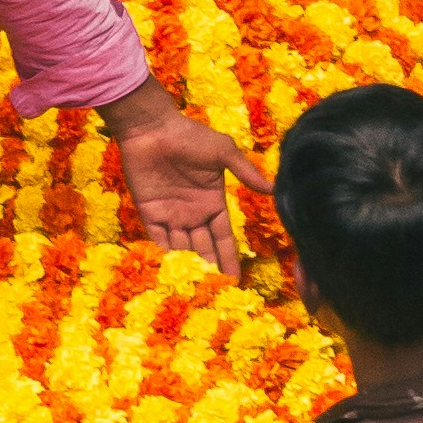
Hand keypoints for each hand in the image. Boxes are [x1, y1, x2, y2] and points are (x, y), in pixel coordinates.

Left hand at [105, 82, 268, 275]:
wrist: (152, 128)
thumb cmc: (189, 136)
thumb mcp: (223, 152)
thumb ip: (245, 172)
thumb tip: (274, 189)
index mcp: (213, 202)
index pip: (223, 237)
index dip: (228, 258)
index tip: (235, 280)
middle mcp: (192, 214)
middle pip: (203, 248)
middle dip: (209, 269)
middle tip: (215, 294)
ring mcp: (170, 215)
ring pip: (181, 248)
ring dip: (188, 267)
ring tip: (195, 290)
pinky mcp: (149, 213)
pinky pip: (157, 239)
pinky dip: (163, 255)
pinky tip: (170, 273)